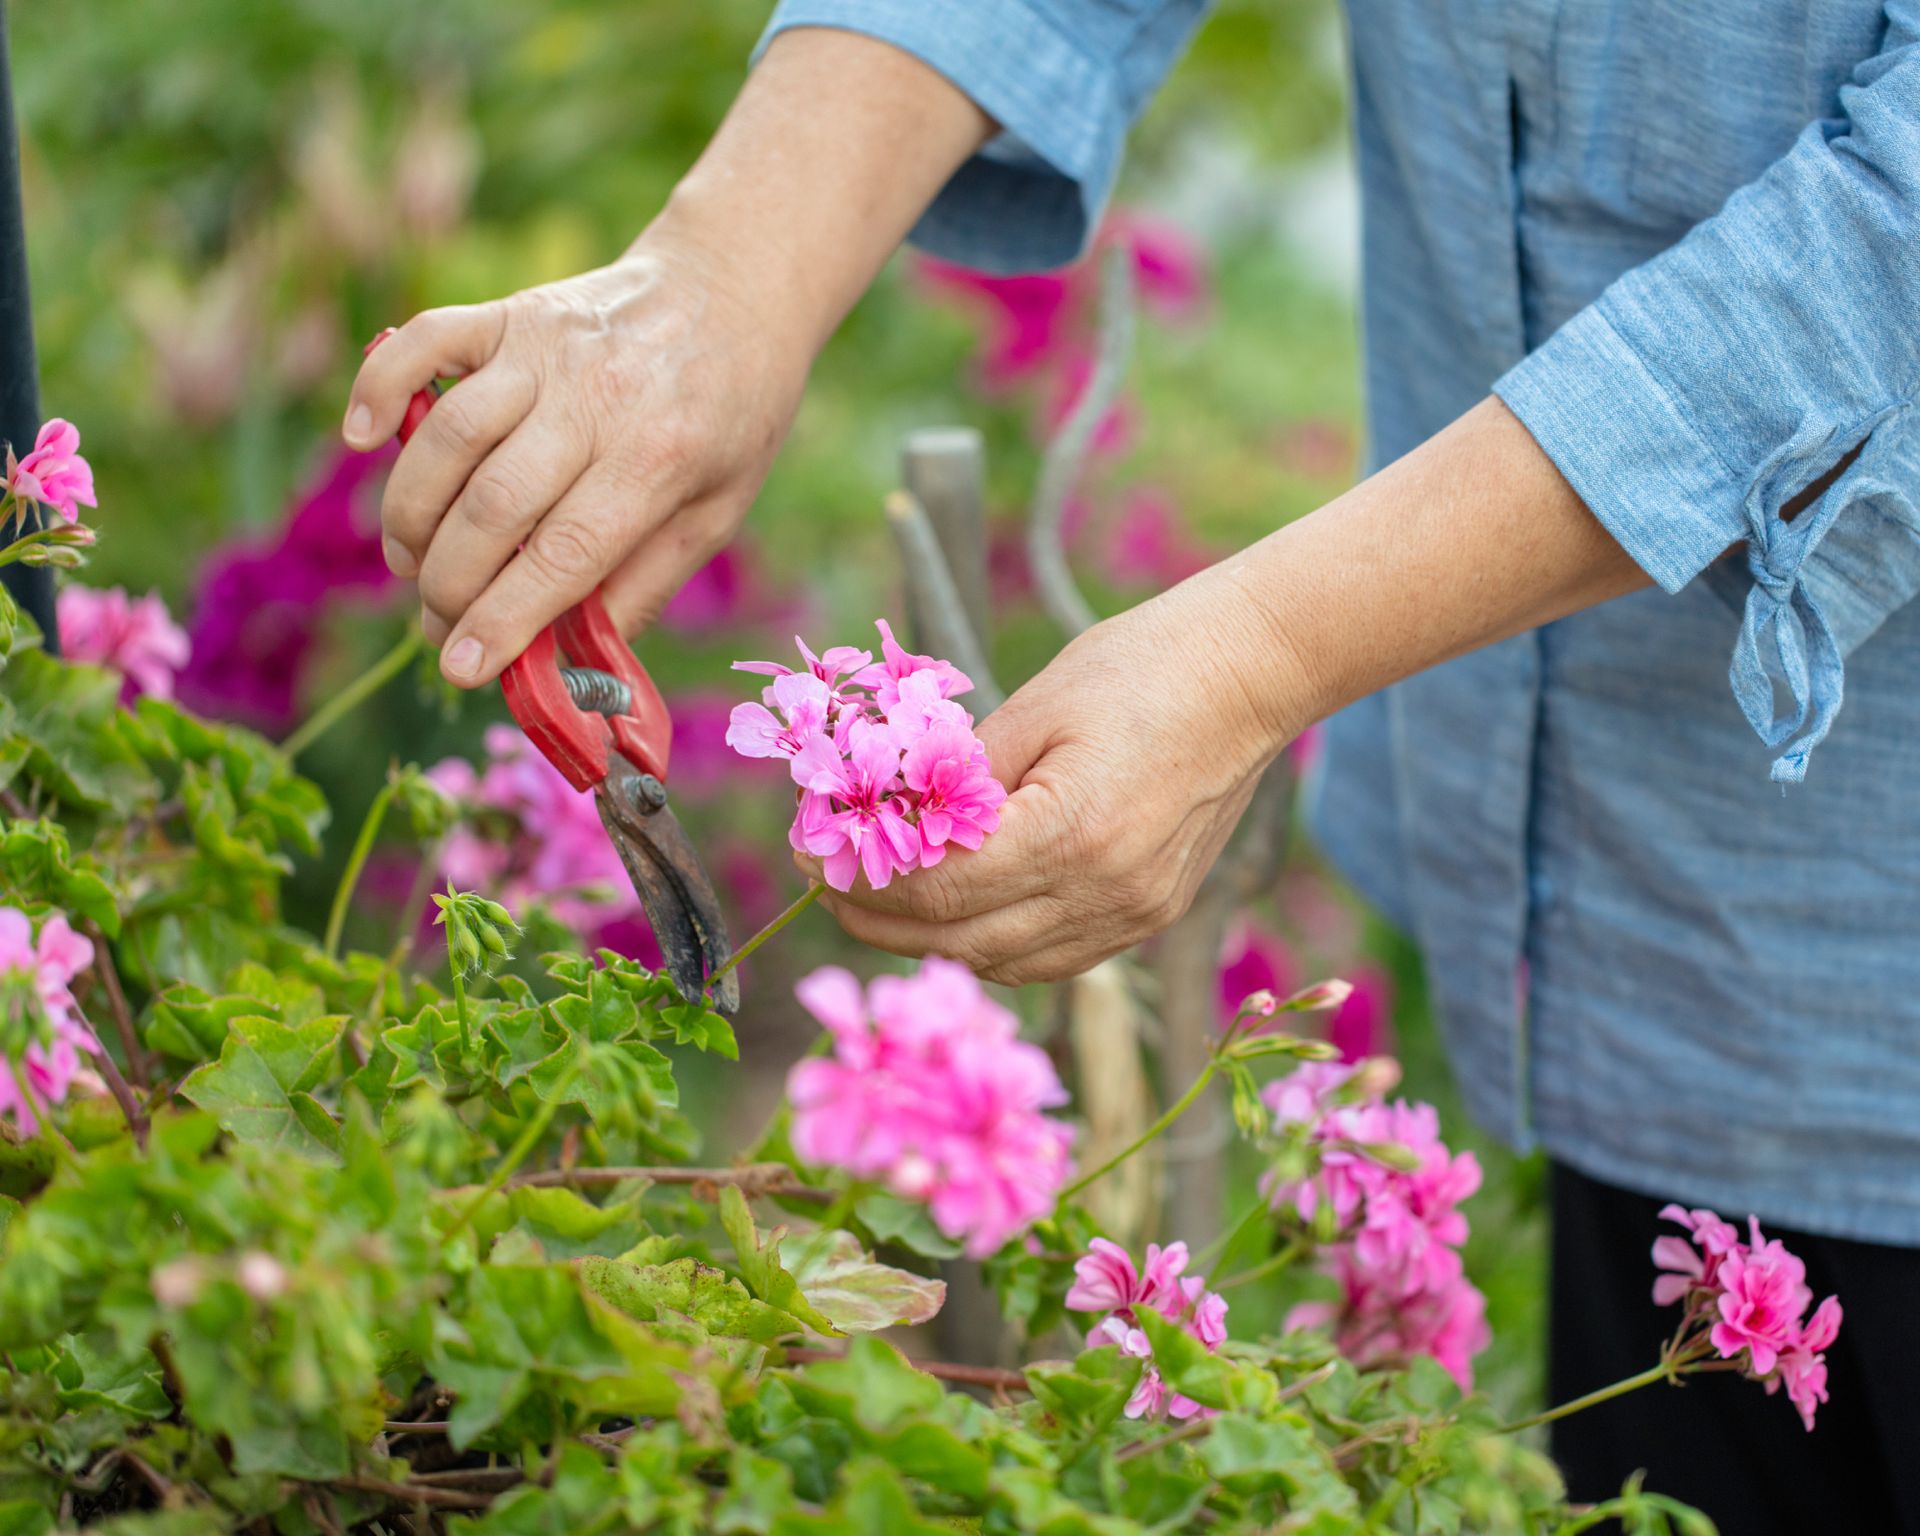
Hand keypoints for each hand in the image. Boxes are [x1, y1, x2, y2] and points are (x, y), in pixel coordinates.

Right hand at [343, 226, 810, 685]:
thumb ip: (641, 585)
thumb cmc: (728, 418)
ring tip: (412, 562)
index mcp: (658, 457)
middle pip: (493, 504)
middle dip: (450, 583)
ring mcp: (545, 348)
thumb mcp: (715, 511)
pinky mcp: (508, 314)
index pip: (564, 553)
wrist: (734, 292)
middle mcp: (596, 398)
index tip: (462, 667)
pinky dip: (378, 388)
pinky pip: (421, 344)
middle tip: (438, 623)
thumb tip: (568, 664)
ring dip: (411, 513)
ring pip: (447, 437)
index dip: (504, 618)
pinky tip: (361, 441)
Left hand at [807, 566, 1304, 982]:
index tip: (810, 854)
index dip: (861, 880)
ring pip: (1004, 965)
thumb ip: (957, 774)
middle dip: (878, 921)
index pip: (938, 890)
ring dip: (931, 943)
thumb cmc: (1141, 666)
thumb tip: (884, 816)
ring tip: (879, 902)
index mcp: (1072, 833)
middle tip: (825, 885)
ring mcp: (1134, 915)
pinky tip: (955, 914)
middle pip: (961, 942)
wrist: (1250, 673)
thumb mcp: (1034, 705)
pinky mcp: (1150, 916)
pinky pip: (1051, 958)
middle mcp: (1105, 893)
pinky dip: (992, 946)